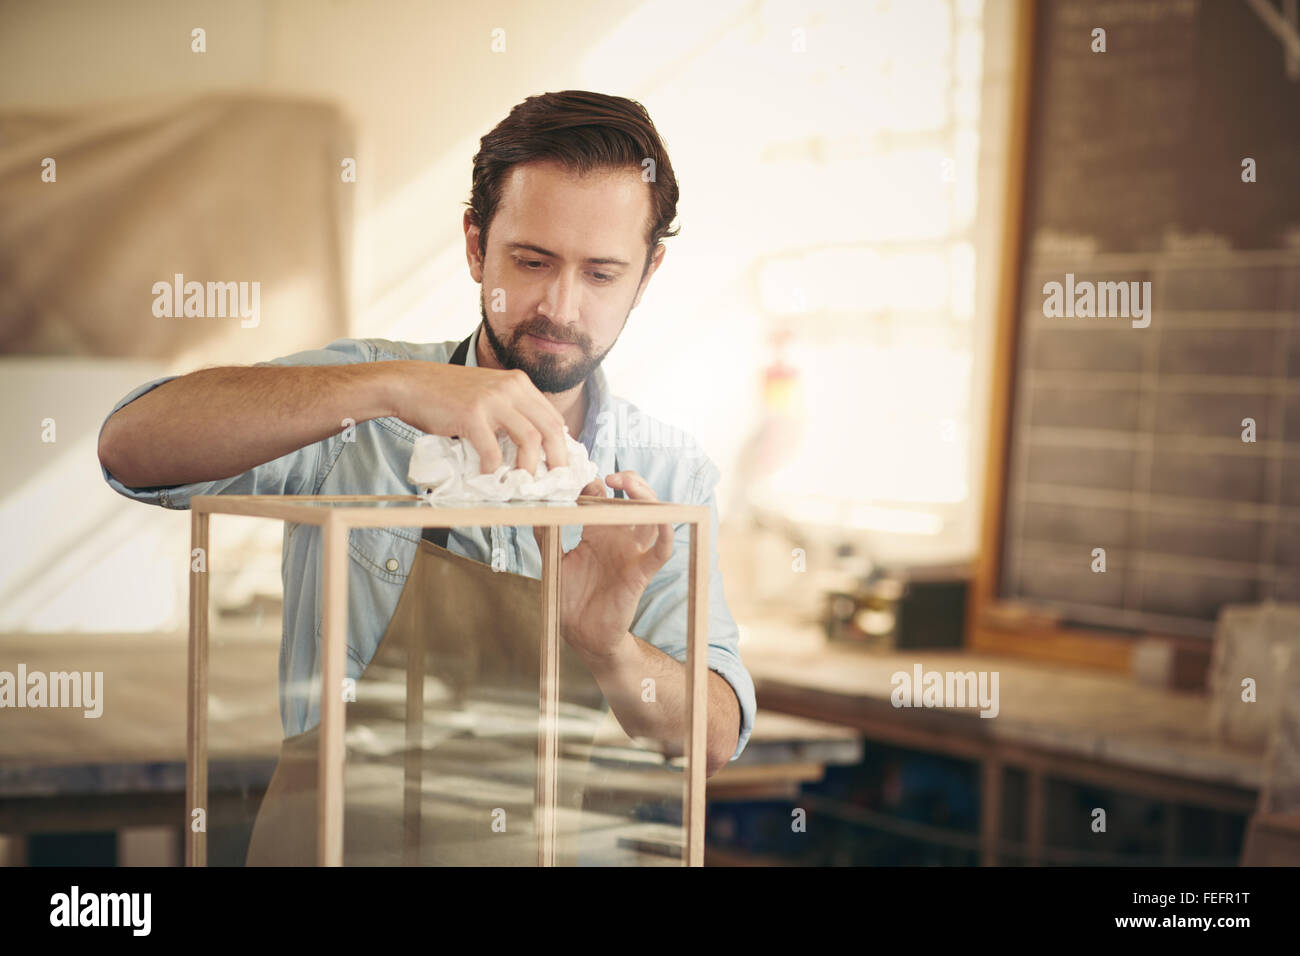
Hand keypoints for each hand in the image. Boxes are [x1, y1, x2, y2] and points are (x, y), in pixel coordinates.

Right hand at [383, 360, 568, 474]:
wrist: (410, 384)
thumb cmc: (447, 396)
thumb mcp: (488, 395)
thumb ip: (509, 413)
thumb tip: (531, 448)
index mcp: (519, 383)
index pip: (553, 417)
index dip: (561, 446)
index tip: (558, 468)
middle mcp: (511, 388)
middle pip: (550, 428)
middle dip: (557, 460)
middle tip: (553, 483)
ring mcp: (492, 400)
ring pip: (529, 439)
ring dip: (529, 468)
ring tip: (521, 484)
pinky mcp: (472, 414)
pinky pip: (493, 450)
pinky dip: (493, 469)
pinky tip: (487, 477)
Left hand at [533, 471, 674, 661]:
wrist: (581, 635)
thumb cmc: (569, 599)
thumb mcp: (553, 563)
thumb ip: (546, 536)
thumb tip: (533, 508)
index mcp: (597, 532)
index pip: (602, 496)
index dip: (594, 482)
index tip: (577, 476)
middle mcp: (618, 538)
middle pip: (633, 500)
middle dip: (628, 480)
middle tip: (611, 475)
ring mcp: (632, 554)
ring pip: (651, 517)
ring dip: (645, 497)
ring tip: (629, 484)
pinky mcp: (641, 573)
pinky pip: (660, 551)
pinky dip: (666, 533)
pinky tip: (663, 519)